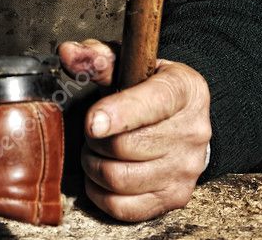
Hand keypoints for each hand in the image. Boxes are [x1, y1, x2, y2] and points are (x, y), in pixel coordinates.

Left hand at [58, 39, 210, 222]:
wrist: (183, 118)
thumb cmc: (149, 87)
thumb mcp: (129, 63)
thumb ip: (98, 57)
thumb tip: (69, 54)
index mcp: (184, 89)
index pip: (153, 104)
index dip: (119, 115)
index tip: (92, 122)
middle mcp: (193, 131)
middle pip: (127, 146)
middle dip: (95, 139)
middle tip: (92, 128)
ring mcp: (187, 168)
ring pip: (120, 179)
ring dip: (94, 165)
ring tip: (95, 149)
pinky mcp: (176, 197)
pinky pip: (124, 208)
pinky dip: (101, 193)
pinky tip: (101, 173)